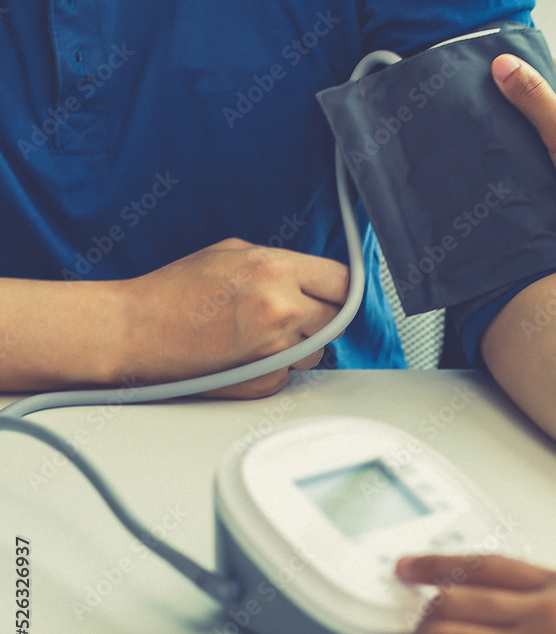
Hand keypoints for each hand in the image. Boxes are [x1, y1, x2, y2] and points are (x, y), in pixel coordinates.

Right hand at [116, 238, 348, 397]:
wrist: (133, 331)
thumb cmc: (174, 290)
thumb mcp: (231, 253)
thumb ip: (279, 264)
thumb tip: (313, 277)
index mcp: (275, 269)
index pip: (343, 281)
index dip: (339, 288)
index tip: (334, 292)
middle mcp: (281, 308)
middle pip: (337, 318)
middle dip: (321, 315)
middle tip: (293, 313)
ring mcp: (275, 348)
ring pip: (317, 351)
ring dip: (300, 344)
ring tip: (258, 334)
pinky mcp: (264, 381)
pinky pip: (289, 374)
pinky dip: (274, 368)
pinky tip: (244, 355)